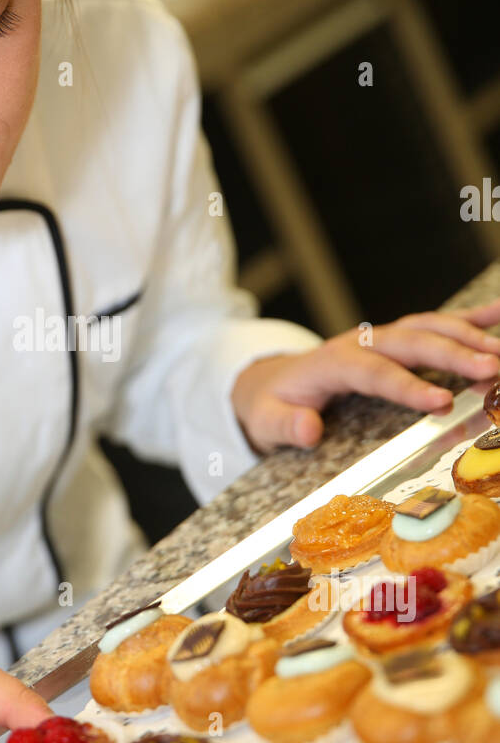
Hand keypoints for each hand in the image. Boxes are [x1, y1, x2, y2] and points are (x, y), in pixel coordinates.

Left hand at [232, 299, 499, 454]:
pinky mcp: (394, 338)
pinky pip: (434, 323)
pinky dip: (468, 317)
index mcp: (331, 363)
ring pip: (427, 327)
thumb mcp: (266, 420)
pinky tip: (499, 314)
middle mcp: (360, 342)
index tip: (440, 402)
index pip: (373, 371)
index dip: (406, 385)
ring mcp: (380, 337)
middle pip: (410, 341)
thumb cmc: (272, 404)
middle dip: (452, 354)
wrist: (269, 380)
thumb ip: (284, 425)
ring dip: (467, 336)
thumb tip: (308, 428)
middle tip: (492, 370)